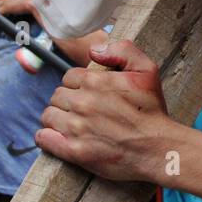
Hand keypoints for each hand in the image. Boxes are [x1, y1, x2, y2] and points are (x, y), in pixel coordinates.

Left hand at [37, 40, 172, 182]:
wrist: (158, 148)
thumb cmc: (152, 110)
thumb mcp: (147, 69)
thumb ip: (122, 50)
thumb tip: (93, 50)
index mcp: (96, 81)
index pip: (69, 77)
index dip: (77, 84)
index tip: (87, 93)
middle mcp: (83, 103)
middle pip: (57, 95)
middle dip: (67, 100)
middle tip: (81, 110)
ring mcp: (77, 128)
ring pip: (48, 115)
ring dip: (56, 117)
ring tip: (70, 123)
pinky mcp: (74, 151)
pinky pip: (44, 138)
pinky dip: (46, 137)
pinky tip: (56, 137)